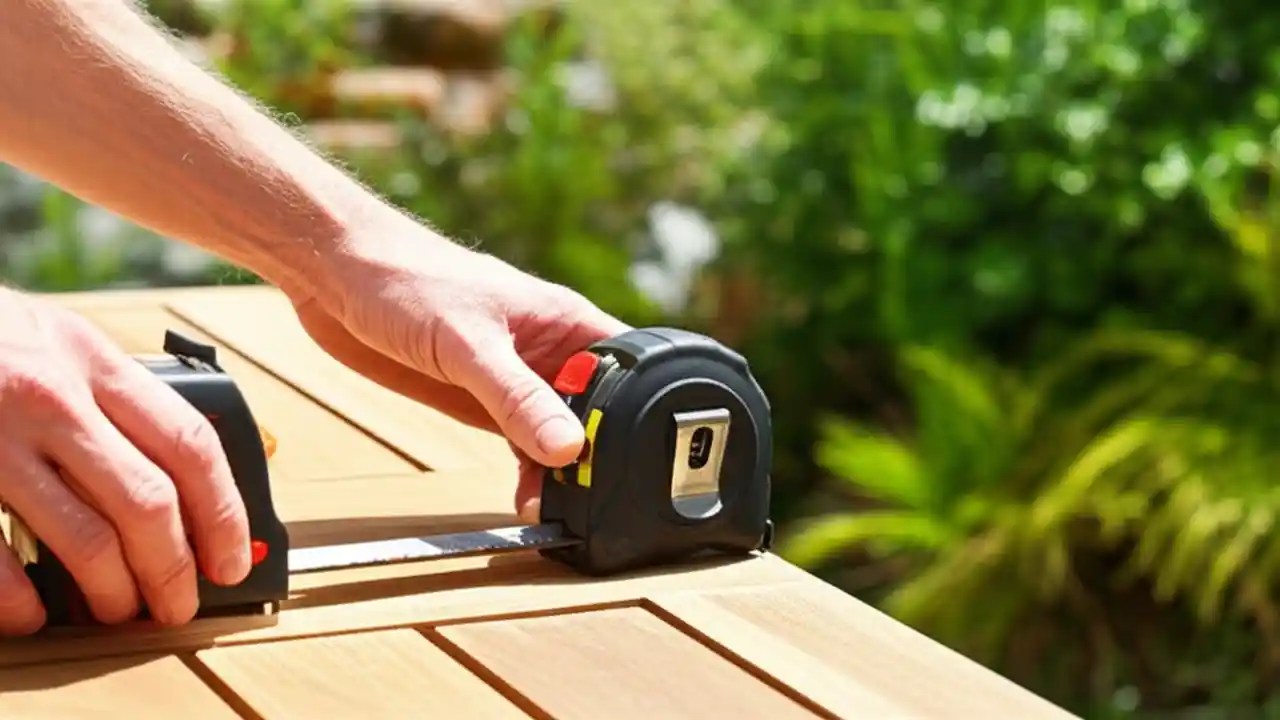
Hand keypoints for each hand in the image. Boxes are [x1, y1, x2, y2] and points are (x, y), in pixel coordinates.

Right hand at [0, 288, 250, 634]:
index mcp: (94, 361)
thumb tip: (180, 476)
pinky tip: (33, 613)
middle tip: (178, 603)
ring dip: (111, 590)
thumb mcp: (62, 341)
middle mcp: (52, 397)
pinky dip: (18, 596)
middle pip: (147, 501)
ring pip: (84, 536)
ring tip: (118, 611)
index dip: (224, 512)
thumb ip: (114, 394)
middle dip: (173, 568)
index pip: (189, 444)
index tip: (232, 558)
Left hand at [289, 222, 629, 521]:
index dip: (637, 412)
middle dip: (597, 453)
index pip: (627, 370)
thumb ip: (517, 397)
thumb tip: (568, 447)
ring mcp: (515, 377)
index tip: (629, 460)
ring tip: (554, 509)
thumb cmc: (405, 278)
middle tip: (587, 497)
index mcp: (563, 320)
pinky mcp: (480, 397)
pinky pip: (519, 442)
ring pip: (557, 433)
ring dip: (559, 471)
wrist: (334, 272)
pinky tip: (528, 497)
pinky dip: (527, 471)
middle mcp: (548, 350)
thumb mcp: (469, 343)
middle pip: (596, 411)